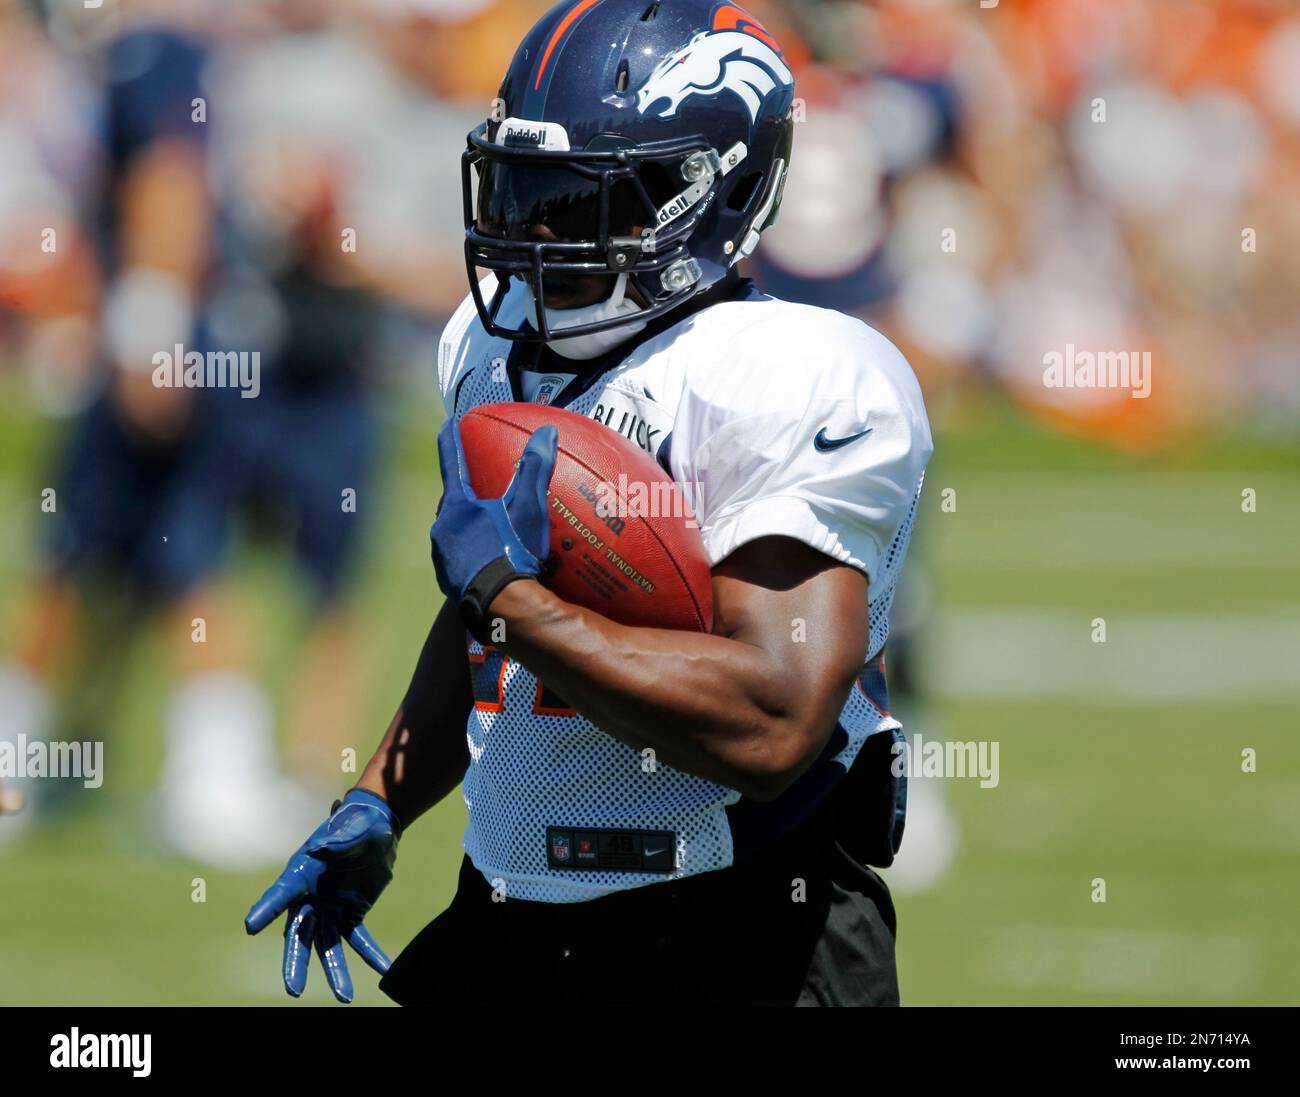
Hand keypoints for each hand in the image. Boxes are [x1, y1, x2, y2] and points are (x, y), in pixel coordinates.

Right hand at [244, 789, 398, 1002]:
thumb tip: (326, 848)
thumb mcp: (353, 826)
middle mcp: (310, 897)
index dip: (266, 908)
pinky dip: (371, 954)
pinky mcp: (351, 914)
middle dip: (296, 962)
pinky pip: (360, 939)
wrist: (377, 828)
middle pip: (299, 935)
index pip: (281, 893)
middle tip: (295, 989)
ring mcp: (329, 909)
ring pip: (328, 946)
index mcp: (301, 871)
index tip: (250, 926)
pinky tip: (383, 969)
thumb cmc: (358, 822)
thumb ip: (341, 839)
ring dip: (336, 970)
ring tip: (345, 997)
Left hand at [430, 418, 556, 639]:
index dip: (450, 440)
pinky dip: (470, 554)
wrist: (502, 606)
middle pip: (451, 502)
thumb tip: (547, 433)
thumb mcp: (528, 509)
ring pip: (453, 533)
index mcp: (457, 507)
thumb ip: (535, 469)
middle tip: (476, 488)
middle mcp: (442, 530)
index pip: (451, 463)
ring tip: (486, 529)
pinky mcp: (448, 582)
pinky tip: (486, 560)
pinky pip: (458, 559)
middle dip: (461, 493)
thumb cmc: (513, 553)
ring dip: (466, 528)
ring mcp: (442, 558)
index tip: (448, 423)